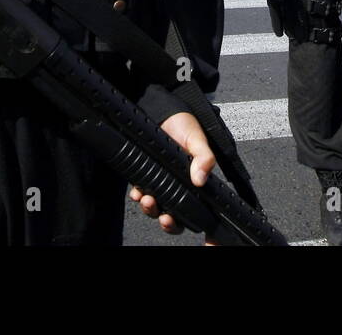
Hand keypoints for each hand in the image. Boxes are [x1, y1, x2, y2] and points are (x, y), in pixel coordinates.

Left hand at [129, 111, 217, 243]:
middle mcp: (178, 184)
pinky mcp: (145, 174)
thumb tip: (201, 178)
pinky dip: (139, 196)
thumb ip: (203, 157)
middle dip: (169, 222)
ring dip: (152, 209)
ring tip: (148, 201)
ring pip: (157, 207)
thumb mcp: (198, 138)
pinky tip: (138, 192)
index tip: (195, 233)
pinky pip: (141, 193)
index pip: (197, 209)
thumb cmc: (183, 124)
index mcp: (195, 181)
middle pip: (175, 215)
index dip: (195, 223)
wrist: (161, 109)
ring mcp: (161, 181)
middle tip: (166, 217)